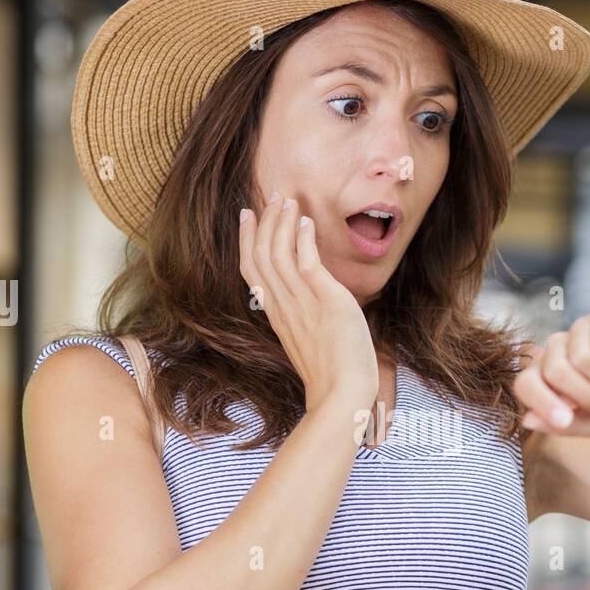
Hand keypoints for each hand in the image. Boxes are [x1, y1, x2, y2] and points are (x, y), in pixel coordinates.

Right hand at [239, 193, 378, 412]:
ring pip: (279, 254)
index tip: (246, 214)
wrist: (342, 394)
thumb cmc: (331, 372)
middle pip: (261, 255)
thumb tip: (307, 295)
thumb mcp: (307, 338)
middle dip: (264, 221)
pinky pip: (306, 264)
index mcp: (276, 313)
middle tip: (273, 196)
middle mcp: (283, 305)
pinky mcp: (326, 301)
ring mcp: (302, 303)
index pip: (251, 269)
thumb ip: (301, 313)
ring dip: (282, 223)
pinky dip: (303, 240)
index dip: (246, 239)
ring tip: (289, 202)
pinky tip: (307, 224)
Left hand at [514, 304, 589, 436]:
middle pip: (554, 370)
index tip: (566, 420)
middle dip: (585, 396)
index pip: (525, 383)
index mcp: (549, 376)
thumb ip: (564, 424)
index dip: (542, 402)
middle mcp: (560, 348)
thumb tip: (527, 420)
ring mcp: (582, 329)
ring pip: (580, 355)